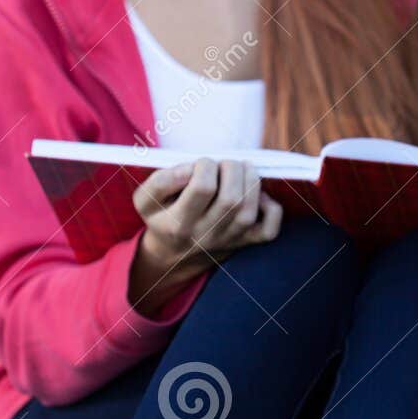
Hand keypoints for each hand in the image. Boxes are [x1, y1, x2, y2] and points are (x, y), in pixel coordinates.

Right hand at [128, 158, 281, 313]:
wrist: (172, 254)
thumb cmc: (162, 215)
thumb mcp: (146, 199)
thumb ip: (162, 180)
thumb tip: (192, 169)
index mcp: (177, 224)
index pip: (203, 188)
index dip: (205, 165)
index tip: (200, 164)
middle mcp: (204, 236)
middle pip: (231, 200)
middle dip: (232, 169)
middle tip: (223, 164)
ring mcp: (228, 240)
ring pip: (248, 212)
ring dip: (251, 181)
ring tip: (241, 169)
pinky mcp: (245, 242)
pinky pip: (268, 231)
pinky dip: (271, 209)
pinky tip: (258, 195)